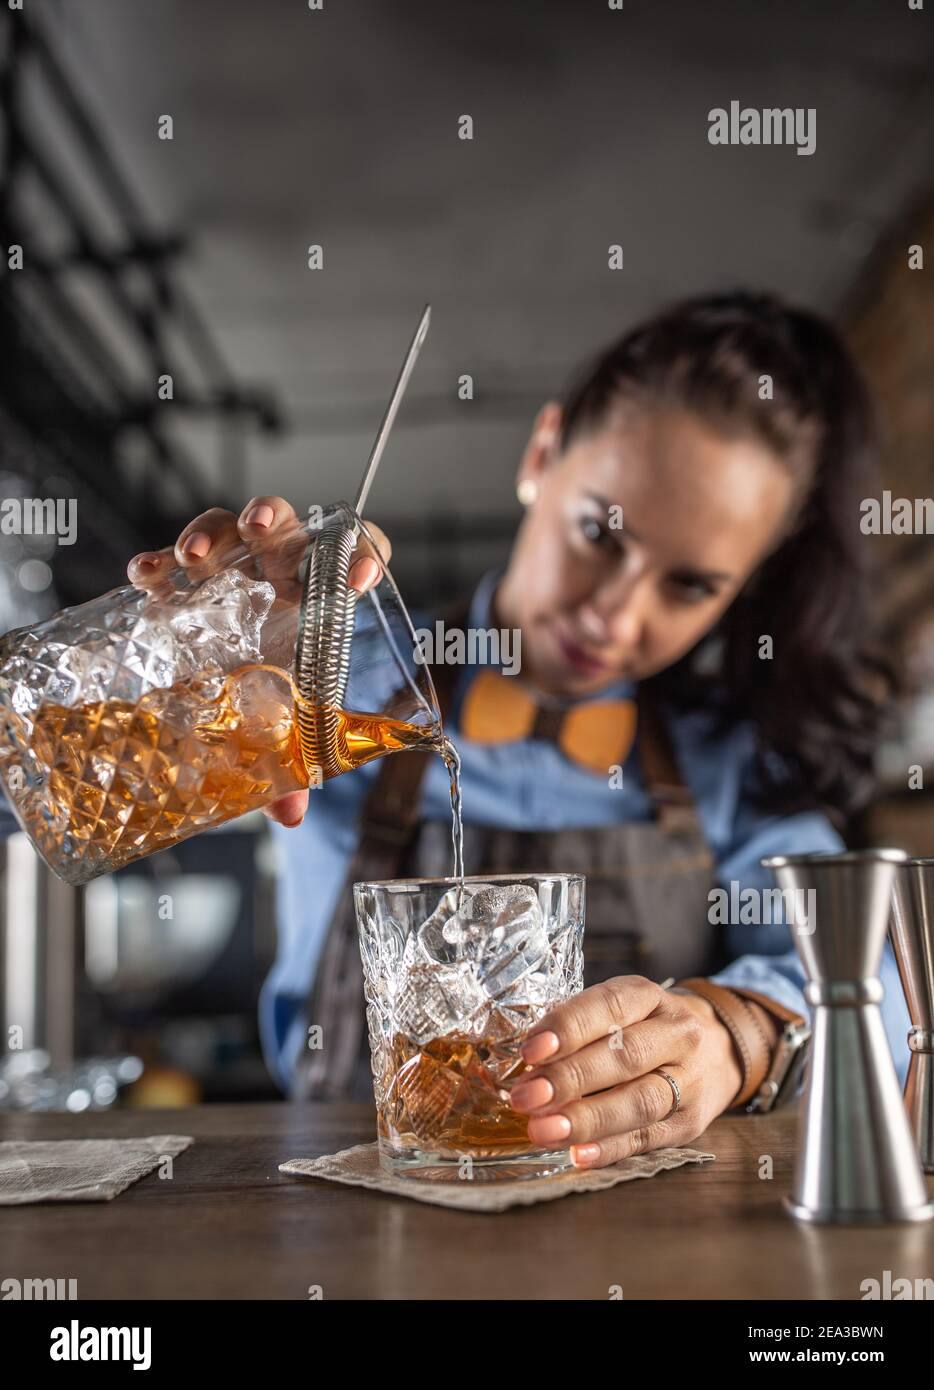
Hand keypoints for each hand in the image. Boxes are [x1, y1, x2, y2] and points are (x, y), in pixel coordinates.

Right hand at [126, 496, 391, 828]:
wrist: (239, 675)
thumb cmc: (278, 683)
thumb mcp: (292, 715)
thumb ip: (297, 760)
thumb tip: (291, 815)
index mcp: (324, 592)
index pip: (359, 549)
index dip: (364, 552)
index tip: (360, 576)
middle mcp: (282, 569)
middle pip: (286, 526)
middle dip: (274, 521)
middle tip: (260, 532)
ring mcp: (234, 565)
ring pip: (228, 527)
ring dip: (212, 533)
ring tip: (194, 557)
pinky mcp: (189, 575)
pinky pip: (173, 557)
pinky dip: (159, 563)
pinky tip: (147, 577)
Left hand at [509, 975, 742, 1166]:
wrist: (721, 1049)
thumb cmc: (647, 1027)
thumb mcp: (624, 1009)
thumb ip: (581, 1028)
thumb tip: (526, 1063)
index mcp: (650, 997)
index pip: (610, 1006)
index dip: (569, 1027)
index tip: (530, 1050)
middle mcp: (677, 1035)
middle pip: (625, 1057)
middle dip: (570, 1078)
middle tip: (526, 1097)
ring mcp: (689, 1081)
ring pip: (639, 1102)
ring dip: (587, 1120)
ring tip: (544, 1130)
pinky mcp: (692, 1123)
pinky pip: (649, 1139)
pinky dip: (610, 1148)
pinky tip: (578, 1155)